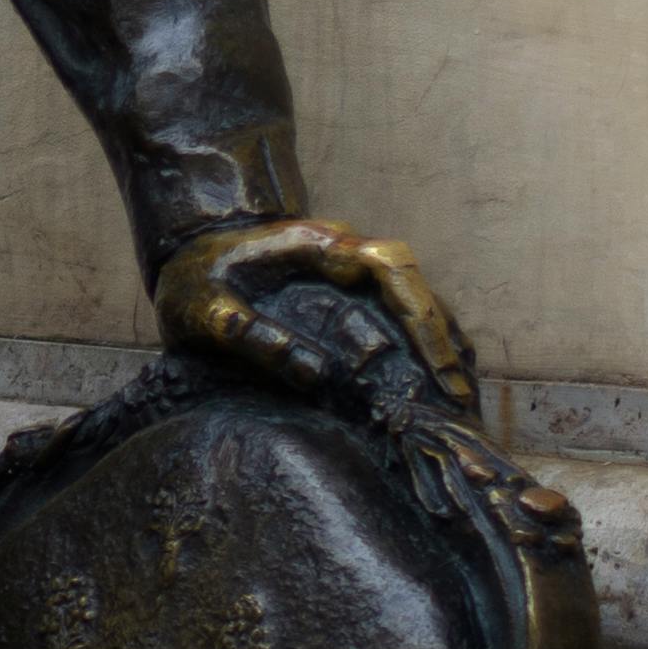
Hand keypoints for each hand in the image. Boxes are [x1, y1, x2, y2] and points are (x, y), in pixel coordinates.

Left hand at [156, 215, 477, 416]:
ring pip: (412, 299)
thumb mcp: (203, 310)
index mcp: (317, 246)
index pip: (389, 268)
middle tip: (459, 399)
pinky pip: (396, 315)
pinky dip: (418, 346)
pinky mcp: (347, 295)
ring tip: (459, 402)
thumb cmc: (194, 280)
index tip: (438, 363)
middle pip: (413, 286)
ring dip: (438, 343)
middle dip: (440, 339)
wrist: (188, 253)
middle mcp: (345, 253)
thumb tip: (316, 373)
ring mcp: (349, 273)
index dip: (420, 313)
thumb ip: (250, 335)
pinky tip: (433, 387)